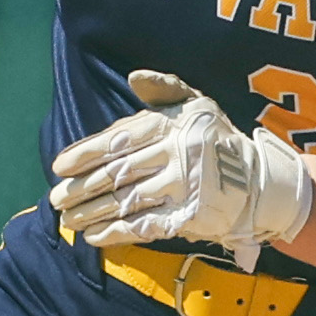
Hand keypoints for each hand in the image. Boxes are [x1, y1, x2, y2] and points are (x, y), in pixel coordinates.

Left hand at [47, 70, 315, 264]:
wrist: (260, 181)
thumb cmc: (218, 140)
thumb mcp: (197, 105)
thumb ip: (165, 89)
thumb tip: (134, 77)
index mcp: (170, 126)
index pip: (118, 140)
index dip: (85, 154)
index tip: (58, 167)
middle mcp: (174, 156)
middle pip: (117, 173)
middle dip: (81, 188)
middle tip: (56, 198)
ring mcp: (181, 189)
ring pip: (126, 201)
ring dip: (92, 213)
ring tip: (67, 220)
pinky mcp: (188, 218)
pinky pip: (145, 226)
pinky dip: (116, 233)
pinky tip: (93, 237)